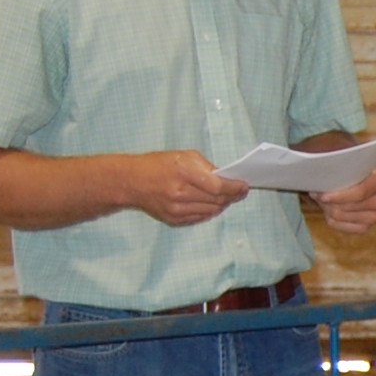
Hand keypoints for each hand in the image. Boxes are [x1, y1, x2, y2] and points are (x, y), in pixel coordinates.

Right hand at [124, 150, 248, 227]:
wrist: (131, 181)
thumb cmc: (158, 164)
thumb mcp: (183, 156)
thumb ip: (207, 167)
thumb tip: (226, 179)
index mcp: (183, 173)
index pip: (218, 186)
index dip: (234, 188)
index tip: (244, 186)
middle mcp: (180, 193)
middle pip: (217, 200)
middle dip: (231, 196)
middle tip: (239, 192)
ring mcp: (176, 209)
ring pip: (211, 210)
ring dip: (222, 204)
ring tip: (225, 197)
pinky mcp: (174, 219)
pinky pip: (200, 217)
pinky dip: (209, 211)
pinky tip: (211, 204)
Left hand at [313, 169, 375, 233]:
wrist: (354, 182)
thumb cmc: (349, 172)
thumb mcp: (346, 167)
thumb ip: (337, 172)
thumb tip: (321, 184)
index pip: (360, 192)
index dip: (339, 196)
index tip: (323, 196)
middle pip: (347, 206)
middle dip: (328, 201)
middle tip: (317, 193)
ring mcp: (373, 217)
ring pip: (340, 215)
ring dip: (326, 207)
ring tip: (322, 198)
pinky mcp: (364, 227)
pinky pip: (337, 225)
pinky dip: (329, 217)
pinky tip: (329, 208)